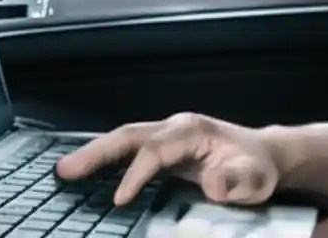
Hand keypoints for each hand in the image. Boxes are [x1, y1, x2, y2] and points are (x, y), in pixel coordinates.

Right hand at [55, 112, 284, 206]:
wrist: (263, 156)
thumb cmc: (257, 168)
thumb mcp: (255, 178)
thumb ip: (236, 181)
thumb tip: (213, 185)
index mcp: (191, 131)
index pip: (154, 151)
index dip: (136, 174)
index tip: (119, 199)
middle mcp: (174, 127)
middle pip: (127, 135)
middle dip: (96, 152)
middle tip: (64, 170)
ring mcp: (166, 135)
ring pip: (123, 139)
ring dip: (94, 154)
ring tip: (63, 170)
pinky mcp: (162, 147)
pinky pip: (128, 149)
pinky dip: (105, 159)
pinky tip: (86, 173)